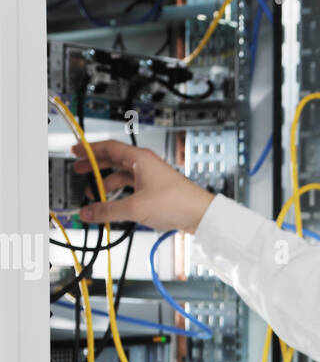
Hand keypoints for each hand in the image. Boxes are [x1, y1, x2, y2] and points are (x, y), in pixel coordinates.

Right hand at [71, 140, 215, 234]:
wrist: (200, 214)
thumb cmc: (177, 202)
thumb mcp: (136, 207)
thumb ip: (109, 210)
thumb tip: (89, 212)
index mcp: (140, 159)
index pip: (108, 147)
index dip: (90, 149)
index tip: (77, 151)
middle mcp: (144, 164)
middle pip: (113, 159)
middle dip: (95, 165)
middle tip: (80, 169)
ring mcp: (150, 176)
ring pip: (122, 174)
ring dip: (106, 182)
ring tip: (93, 192)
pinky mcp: (154, 189)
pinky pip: (130, 186)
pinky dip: (118, 193)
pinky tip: (113, 202)